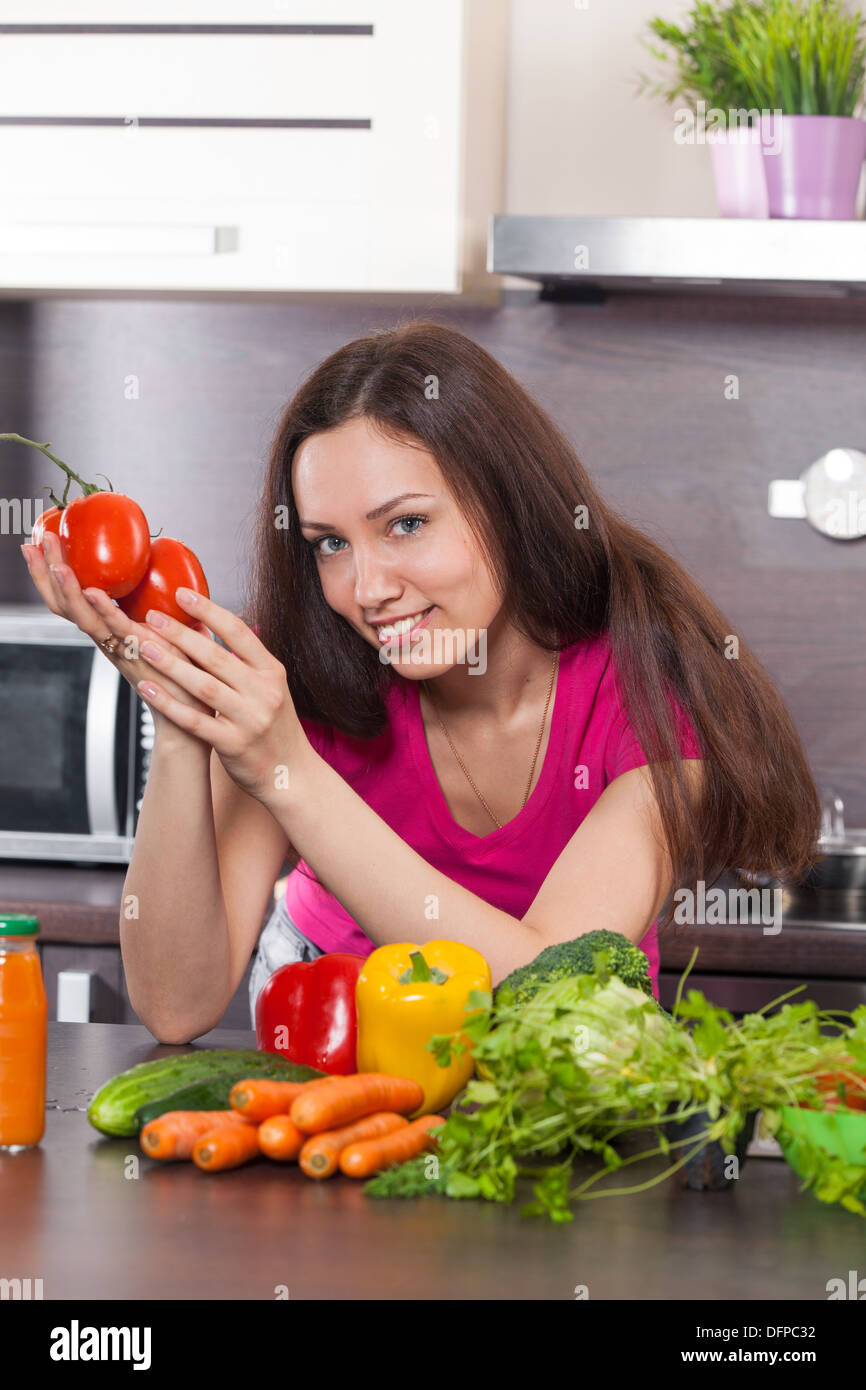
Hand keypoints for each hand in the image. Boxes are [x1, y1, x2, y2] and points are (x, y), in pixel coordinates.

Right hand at [21, 532, 213, 733]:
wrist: (193, 714)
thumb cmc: (184, 674)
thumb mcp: (173, 633)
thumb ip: (171, 612)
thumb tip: (185, 586)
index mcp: (109, 630)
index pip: (70, 599)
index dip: (51, 574)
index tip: (39, 545)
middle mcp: (105, 638)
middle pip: (63, 604)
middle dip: (46, 573)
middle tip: (34, 542)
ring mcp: (117, 647)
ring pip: (80, 615)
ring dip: (66, 587)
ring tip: (53, 560)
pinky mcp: (136, 654)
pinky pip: (114, 629)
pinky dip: (101, 610)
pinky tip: (91, 591)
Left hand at [101, 586, 306, 800]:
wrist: (290, 773)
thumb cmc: (274, 728)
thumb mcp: (269, 688)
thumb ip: (245, 661)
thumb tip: (211, 626)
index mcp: (271, 672)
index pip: (238, 633)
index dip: (209, 611)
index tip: (182, 594)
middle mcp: (263, 692)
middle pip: (216, 657)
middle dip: (181, 634)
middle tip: (153, 616)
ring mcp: (249, 719)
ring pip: (203, 686)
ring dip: (171, 665)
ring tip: (144, 646)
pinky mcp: (233, 744)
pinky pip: (195, 721)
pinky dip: (169, 704)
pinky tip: (147, 689)